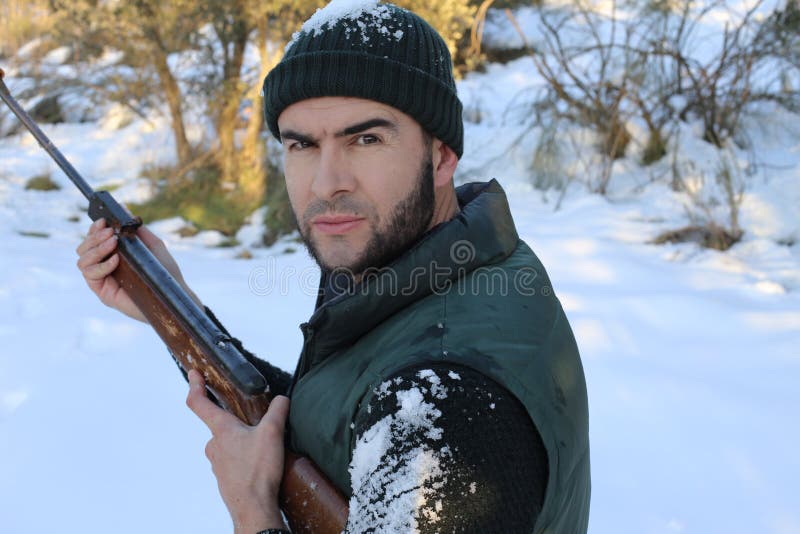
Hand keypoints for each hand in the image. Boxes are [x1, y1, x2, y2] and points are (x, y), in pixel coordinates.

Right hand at [75, 218, 200, 321]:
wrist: (174, 296)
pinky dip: (102, 265)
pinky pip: (91, 275)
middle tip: (110, 233)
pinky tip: (116, 260)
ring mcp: (103, 280)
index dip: (94, 229)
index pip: (93, 239)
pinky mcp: (104, 292)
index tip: (103, 221)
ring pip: (82, 261)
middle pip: (83, 248)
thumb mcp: (152, 246)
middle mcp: (104, 266)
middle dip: (94, 237)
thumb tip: (125, 210)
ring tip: (113, 244)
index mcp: (113, 254)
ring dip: (96, 249)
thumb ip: (138, 230)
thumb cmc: (165, 272)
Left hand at [186, 369, 288, 532]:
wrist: (253, 507)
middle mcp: (214, 445)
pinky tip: (260, 464)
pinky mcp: (226, 478)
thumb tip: (282, 399)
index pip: (199, 403)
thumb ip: (278, 410)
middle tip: (256, 422)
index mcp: (221, 430)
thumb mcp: (272, 433)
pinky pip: (234, 461)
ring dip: (243, 441)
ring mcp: (218, 463)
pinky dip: (245, 458)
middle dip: (237, 421)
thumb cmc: (257, 472)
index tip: (193, 373)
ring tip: (264, 447)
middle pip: (220, 425)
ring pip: (228, 444)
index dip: (195, 385)